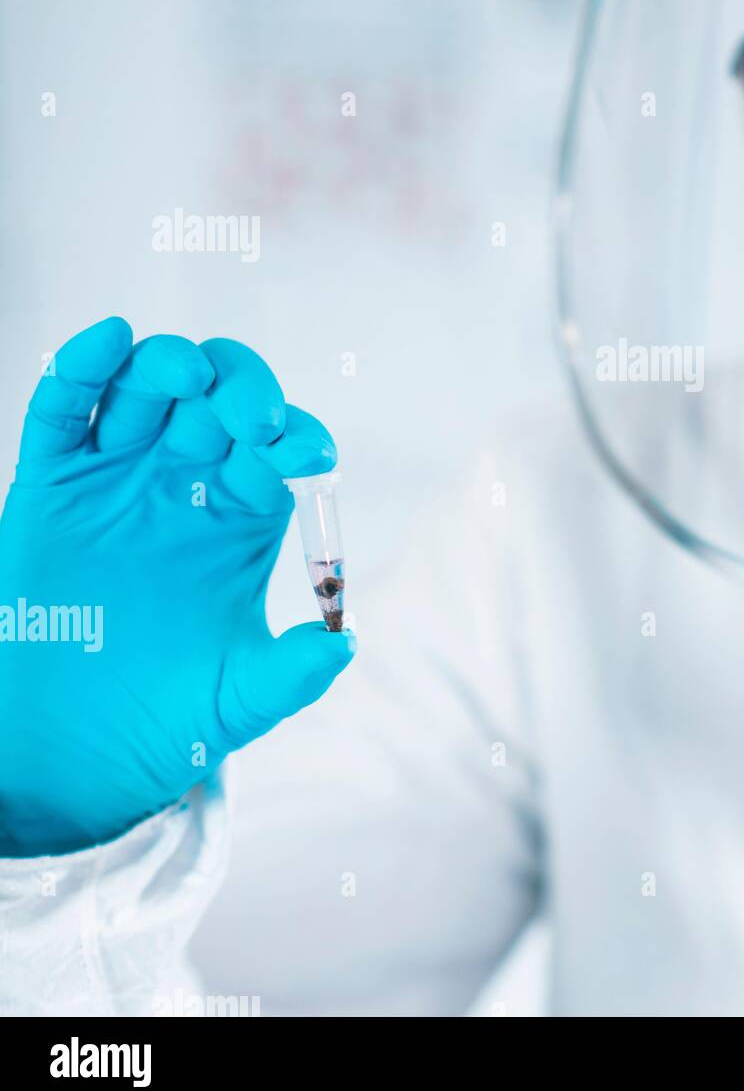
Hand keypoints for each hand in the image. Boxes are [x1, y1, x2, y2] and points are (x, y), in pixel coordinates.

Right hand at [0, 317, 354, 856]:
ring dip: (169, 367)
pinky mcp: (51, 484)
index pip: (282, 449)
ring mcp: (119, 475)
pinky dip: (82, 367)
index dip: (297, 439)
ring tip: (185, 376)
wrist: (70, 751)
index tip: (304, 453)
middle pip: (222, 401)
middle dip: (242, 391)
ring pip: (147, 390)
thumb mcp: (241, 698)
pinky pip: (64, 410)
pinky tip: (107, 340)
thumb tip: (345, 641)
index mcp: (245, 513)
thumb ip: (294, 671)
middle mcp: (188, 481)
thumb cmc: (166, 716)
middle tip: (248, 418)